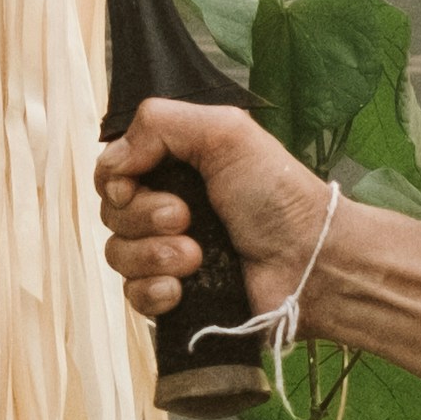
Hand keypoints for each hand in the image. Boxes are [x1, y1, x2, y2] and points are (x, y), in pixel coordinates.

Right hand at [95, 94, 335, 324]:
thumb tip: (113, 160)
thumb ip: (159, 123)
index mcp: (173, 168)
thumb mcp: (225, 132)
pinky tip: (182, 288)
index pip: (111, 173)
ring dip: (153, 255)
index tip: (138, 184)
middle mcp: (165, 209)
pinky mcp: (175, 296)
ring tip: (196, 256)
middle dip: (143, 218)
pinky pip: (134, 297)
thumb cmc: (277, 194)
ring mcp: (168, 255)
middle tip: (187, 217)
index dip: (116, 182)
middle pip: (110, 215)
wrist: (310, 261)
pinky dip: (154, 292)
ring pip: (118, 256)